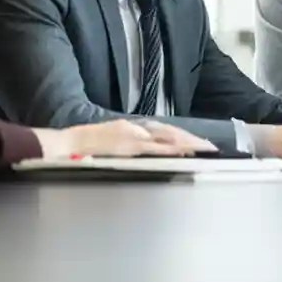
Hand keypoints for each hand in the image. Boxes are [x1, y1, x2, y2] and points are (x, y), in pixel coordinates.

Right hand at [33, 120, 216, 158]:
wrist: (70, 143)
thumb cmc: (89, 147)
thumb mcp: (115, 144)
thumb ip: (133, 147)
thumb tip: (148, 151)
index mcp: (134, 129)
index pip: (165, 132)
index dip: (184, 137)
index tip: (200, 144)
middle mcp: (137, 129)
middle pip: (171, 133)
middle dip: (192, 140)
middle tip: (211, 147)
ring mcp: (134, 136)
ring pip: (167, 138)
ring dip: (186, 142)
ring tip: (204, 149)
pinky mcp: (129, 146)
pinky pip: (154, 148)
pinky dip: (170, 149)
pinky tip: (183, 152)